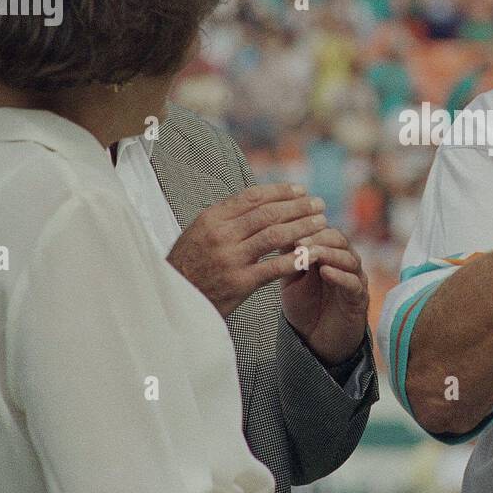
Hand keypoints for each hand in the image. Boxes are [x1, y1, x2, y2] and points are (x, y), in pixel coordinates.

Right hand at [166, 183, 327, 317]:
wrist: (171, 302)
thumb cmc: (188, 267)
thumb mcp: (198, 234)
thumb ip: (225, 218)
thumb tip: (257, 201)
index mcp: (211, 219)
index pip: (252, 197)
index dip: (280, 191)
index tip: (300, 190)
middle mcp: (220, 235)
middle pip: (267, 213)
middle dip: (298, 207)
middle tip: (318, 204)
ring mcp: (230, 259)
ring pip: (274, 236)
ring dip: (302, 227)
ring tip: (321, 223)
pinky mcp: (239, 283)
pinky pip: (274, 267)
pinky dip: (296, 259)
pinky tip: (312, 254)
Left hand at [281, 225, 369, 365]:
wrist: (315, 341)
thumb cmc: (304, 307)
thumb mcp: (290, 279)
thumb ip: (290, 259)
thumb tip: (283, 231)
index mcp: (327, 253)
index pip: (322, 230)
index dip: (307, 227)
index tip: (290, 228)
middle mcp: (344, 261)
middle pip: (338, 239)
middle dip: (318, 238)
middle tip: (299, 241)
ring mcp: (354, 278)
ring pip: (348, 258)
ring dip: (329, 253)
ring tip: (311, 253)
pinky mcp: (359, 298)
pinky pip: (353, 283)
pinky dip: (340, 275)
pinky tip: (325, 272)